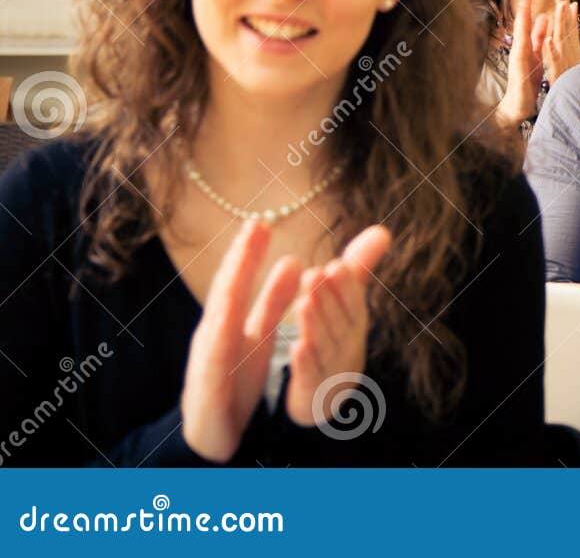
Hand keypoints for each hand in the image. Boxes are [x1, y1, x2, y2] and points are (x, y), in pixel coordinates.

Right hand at [180, 220, 302, 461]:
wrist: (212, 438)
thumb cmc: (232, 383)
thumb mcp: (259, 336)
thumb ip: (273, 301)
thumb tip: (292, 262)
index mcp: (230, 322)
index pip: (240, 282)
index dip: (248, 253)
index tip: (262, 222)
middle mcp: (215, 334)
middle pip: (227, 291)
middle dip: (240, 258)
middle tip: (256, 223)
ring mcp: (208, 358)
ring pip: (219, 317)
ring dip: (231, 288)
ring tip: (242, 260)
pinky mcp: (207, 385)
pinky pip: (215, 359)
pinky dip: (221, 337)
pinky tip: (227, 317)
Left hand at [282, 225, 392, 428]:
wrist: (332, 391)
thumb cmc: (338, 334)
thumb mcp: (350, 300)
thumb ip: (361, 266)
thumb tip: (384, 229)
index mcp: (355, 318)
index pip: (354, 299)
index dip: (347, 284)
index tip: (335, 264)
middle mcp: (348, 341)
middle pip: (338, 319)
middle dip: (328, 297)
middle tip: (314, 273)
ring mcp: (332, 365)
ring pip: (324, 344)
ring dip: (315, 324)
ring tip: (303, 304)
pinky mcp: (313, 388)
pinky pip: (311, 375)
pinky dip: (306, 364)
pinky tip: (296, 349)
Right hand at [495, 0, 550, 126]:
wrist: (518, 105)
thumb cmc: (527, 79)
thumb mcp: (535, 54)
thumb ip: (538, 36)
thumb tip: (543, 16)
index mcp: (526, 45)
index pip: (527, 22)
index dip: (528, 7)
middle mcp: (520, 50)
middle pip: (521, 26)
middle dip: (523, 10)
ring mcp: (519, 61)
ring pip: (522, 38)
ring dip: (524, 23)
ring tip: (526, 7)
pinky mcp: (522, 72)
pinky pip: (527, 58)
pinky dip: (534, 47)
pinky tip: (541, 38)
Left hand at [541, 0, 579, 86]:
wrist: (572, 103)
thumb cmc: (571, 76)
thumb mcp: (572, 51)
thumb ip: (573, 30)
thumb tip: (574, 7)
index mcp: (569, 45)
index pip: (566, 20)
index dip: (563, 3)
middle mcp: (568, 50)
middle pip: (565, 24)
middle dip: (562, 5)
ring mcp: (565, 61)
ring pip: (562, 39)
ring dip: (561, 22)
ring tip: (560, 5)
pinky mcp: (559, 73)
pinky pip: (555, 60)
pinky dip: (552, 50)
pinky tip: (548, 39)